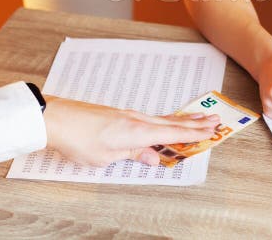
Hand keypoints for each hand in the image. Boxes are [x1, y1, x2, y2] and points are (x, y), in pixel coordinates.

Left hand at [43, 96, 219, 166]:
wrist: (56, 119)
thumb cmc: (79, 139)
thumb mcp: (107, 156)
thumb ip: (133, 155)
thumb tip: (153, 156)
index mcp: (137, 131)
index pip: (173, 132)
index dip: (194, 133)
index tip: (213, 130)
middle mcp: (136, 119)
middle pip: (172, 121)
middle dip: (195, 122)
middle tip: (215, 120)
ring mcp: (127, 115)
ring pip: (161, 119)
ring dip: (181, 120)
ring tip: (197, 119)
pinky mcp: (119, 115)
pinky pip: (149, 119)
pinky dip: (164, 120)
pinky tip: (165, 123)